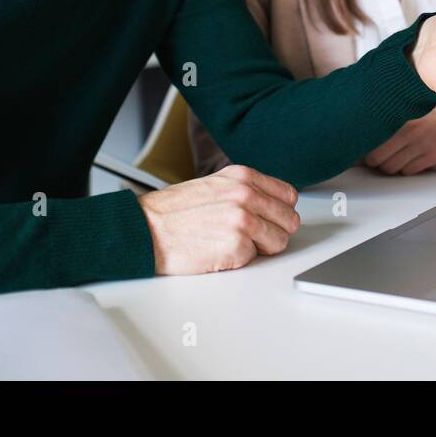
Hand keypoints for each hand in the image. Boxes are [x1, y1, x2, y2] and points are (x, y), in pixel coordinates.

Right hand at [138, 164, 300, 274]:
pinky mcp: (236, 246)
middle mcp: (246, 195)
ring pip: (279, 241)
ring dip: (260, 248)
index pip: (288, 195)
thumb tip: (273, 205)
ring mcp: (243, 220)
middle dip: (274, 231)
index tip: (270, 219)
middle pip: (289, 220)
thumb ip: (246, 190)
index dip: (280, 212)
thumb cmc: (175, 212)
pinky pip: (256, 258)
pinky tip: (220, 251)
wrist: (147, 229)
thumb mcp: (216, 185)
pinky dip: (240, 259)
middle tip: (252, 236)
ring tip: (234, 243)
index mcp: (243, 177)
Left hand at [364, 102, 435, 174]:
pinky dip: (406, 167)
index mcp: (399, 115)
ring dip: (390, 164)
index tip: (365, 144)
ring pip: (391, 168)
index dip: (365, 145)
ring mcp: (421, 146)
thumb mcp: (412, 94)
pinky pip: (410, 170)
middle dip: (375, 158)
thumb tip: (368, 108)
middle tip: (377, 153)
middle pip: (377, 159)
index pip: (370, 140)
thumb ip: (391, 104)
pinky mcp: (434, 155)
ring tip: (393, 156)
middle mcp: (408, 132)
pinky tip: (409, 158)